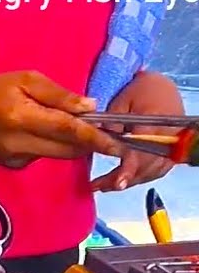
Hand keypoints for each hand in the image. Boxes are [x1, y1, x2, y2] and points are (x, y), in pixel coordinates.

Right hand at [0, 70, 123, 168]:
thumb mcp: (24, 79)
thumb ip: (57, 94)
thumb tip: (89, 106)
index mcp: (22, 118)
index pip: (67, 130)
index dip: (96, 137)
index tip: (119, 144)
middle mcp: (20, 143)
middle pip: (68, 148)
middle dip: (91, 143)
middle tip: (108, 133)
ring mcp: (16, 158)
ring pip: (58, 154)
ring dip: (72, 143)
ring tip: (72, 126)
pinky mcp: (13, 165)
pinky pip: (43, 155)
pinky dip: (51, 144)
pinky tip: (38, 131)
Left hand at [90, 71, 184, 191]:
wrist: (162, 86)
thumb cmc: (139, 91)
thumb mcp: (120, 102)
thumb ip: (111, 124)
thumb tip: (99, 144)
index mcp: (154, 123)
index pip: (141, 152)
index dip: (129, 170)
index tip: (117, 183)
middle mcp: (168, 136)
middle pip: (146, 166)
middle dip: (122, 179)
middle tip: (99, 186)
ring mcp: (173, 144)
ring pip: (153, 170)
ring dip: (130, 180)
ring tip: (105, 185)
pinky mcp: (172, 149)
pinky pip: (159, 169)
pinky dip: (141, 176)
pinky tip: (124, 180)